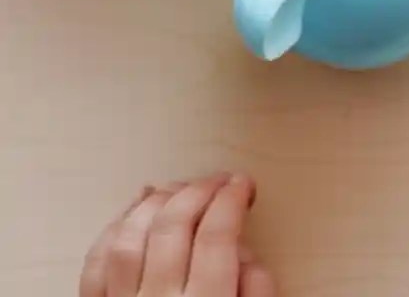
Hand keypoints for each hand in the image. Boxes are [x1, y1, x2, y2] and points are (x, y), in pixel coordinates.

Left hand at [79, 173, 273, 296]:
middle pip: (173, 227)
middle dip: (198, 191)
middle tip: (218, 179)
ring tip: (178, 187)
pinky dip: (114, 229)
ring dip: (155, 203)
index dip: (231, 200)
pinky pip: (96, 263)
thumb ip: (256, 291)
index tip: (242, 184)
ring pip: (129, 238)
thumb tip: (246, 254)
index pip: (216, 236)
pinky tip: (135, 211)